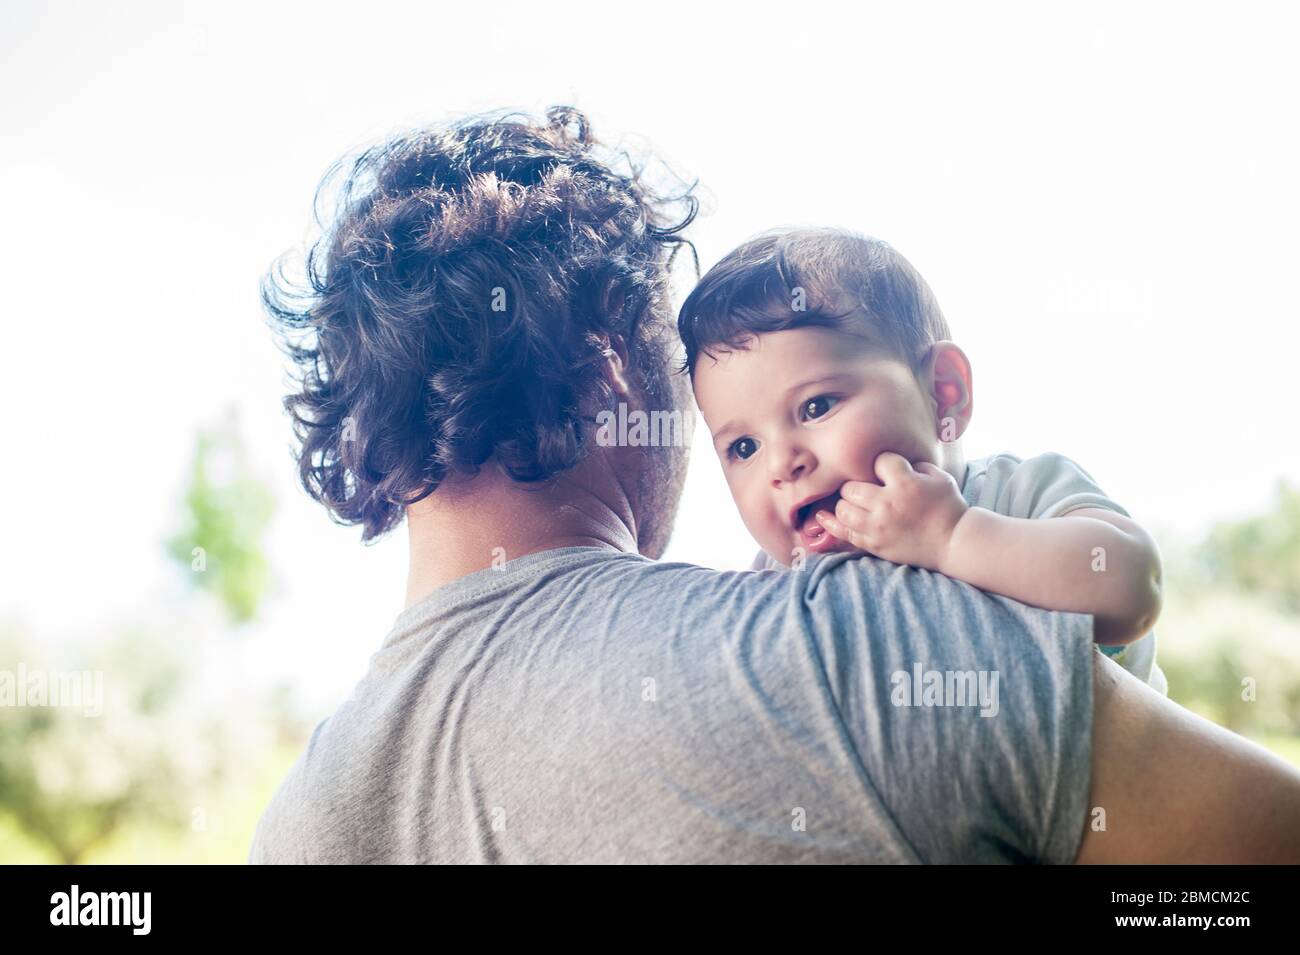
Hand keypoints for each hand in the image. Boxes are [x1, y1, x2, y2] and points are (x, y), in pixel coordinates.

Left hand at [815, 451, 968, 570]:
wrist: (953, 542)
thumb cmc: (948, 507)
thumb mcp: (940, 477)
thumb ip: (916, 465)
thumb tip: (896, 461)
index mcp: (905, 483)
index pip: (879, 462)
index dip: (884, 463)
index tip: (888, 469)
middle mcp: (887, 503)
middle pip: (851, 486)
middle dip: (856, 483)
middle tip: (867, 488)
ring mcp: (878, 525)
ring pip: (843, 508)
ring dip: (845, 502)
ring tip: (854, 502)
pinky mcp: (874, 543)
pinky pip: (844, 532)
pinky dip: (830, 523)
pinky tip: (822, 516)